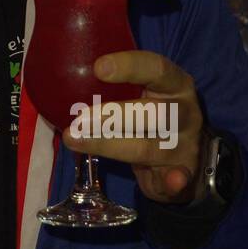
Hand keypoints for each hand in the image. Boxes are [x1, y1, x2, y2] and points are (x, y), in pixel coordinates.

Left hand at [59, 51, 204, 204]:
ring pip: (149, 147)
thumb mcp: (141, 93)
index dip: (129, 66)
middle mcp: (185, 112)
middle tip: (79, 119)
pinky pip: (177, 179)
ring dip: (110, 145)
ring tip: (76, 140)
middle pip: (156, 112)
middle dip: (114, 115)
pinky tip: (170, 182)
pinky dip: (173, 181)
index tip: (98, 69)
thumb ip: (114, 87)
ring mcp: (185, 145)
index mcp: (174, 84)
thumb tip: (61, 82)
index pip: (156, 69)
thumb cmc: (150, 113)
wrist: (182, 153)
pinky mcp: (184, 174)